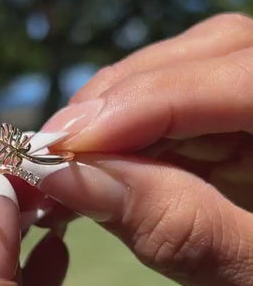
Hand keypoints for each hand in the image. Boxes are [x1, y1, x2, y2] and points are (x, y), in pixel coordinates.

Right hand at [37, 12, 252, 285]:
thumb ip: (178, 228)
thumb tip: (71, 176)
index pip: (247, 79)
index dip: (155, 100)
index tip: (73, 141)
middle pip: (213, 57)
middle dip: (126, 98)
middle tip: (52, 146)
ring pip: (186, 77)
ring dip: (114, 116)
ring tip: (58, 160)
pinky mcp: (240, 142)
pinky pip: (175, 119)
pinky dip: (123, 141)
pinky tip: (83, 166)